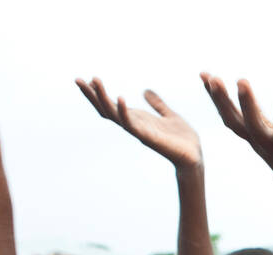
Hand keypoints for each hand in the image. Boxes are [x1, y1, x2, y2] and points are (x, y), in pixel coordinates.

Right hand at [76, 78, 201, 168]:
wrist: (195, 156)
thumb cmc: (182, 139)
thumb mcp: (168, 114)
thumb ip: (157, 104)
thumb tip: (145, 91)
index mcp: (137, 119)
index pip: (111, 105)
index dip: (99, 94)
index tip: (87, 79)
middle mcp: (134, 125)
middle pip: (106, 109)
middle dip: (92, 95)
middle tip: (78, 79)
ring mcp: (139, 132)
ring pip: (114, 114)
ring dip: (103, 98)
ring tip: (94, 81)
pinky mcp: (149, 138)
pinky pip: (132, 124)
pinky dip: (124, 111)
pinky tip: (120, 97)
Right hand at [200, 73, 272, 195]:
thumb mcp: (267, 135)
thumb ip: (257, 118)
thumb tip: (248, 99)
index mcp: (251, 136)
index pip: (228, 115)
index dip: (215, 96)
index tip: (203, 74)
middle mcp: (256, 141)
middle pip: (234, 120)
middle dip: (221, 99)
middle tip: (211, 77)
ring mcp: (271, 147)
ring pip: (255, 125)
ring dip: (247, 103)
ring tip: (241, 81)